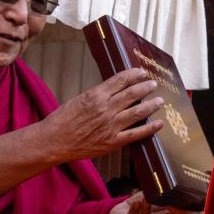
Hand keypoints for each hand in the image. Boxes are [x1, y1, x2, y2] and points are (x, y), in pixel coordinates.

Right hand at [40, 68, 163, 161]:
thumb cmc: (63, 120)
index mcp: (96, 95)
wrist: (54, 140)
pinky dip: (150, 128)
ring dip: (151, 104)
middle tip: (153, 84)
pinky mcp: (113, 141)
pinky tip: (159, 123)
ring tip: (159, 100)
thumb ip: (98, 95)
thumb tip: (115, 89)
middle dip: (146, 87)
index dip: (134, 75)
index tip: (142, 72)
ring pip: (138, 112)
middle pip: (132, 94)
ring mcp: (111, 126)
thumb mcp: (80, 99)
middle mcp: (106, 109)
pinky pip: (136, 134)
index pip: (121, 80)